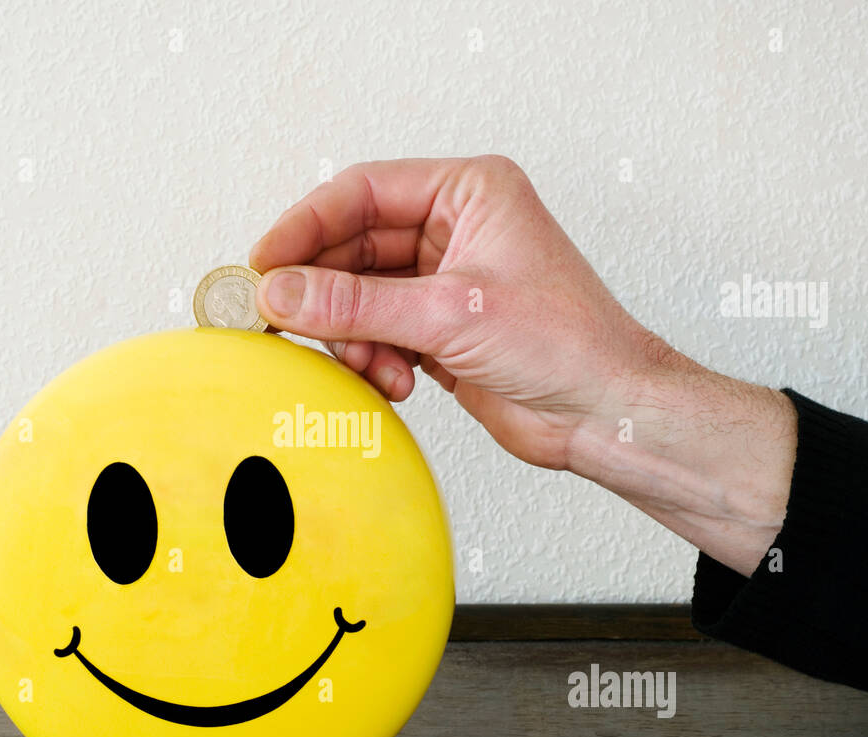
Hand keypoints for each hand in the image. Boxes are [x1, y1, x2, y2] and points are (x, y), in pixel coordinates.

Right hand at [249, 155, 670, 471]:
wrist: (604, 414)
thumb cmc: (567, 345)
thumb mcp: (450, 315)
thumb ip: (356, 305)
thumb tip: (279, 293)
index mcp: (469, 191)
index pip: (361, 192)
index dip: (304, 226)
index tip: (263, 265)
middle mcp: (454, 228)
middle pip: (352, 246)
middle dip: (323, 292)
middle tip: (283, 323)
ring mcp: (444, 280)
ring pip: (358, 296)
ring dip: (352, 335)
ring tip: (372, 365)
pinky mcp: (438, 329)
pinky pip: (375, 332)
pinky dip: (372, 358)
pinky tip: (396, 382)